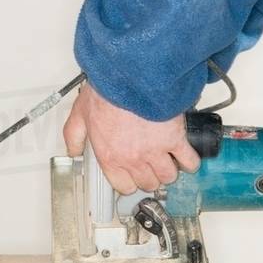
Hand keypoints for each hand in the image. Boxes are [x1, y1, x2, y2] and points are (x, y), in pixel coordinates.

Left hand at [63, 82, 200, 194]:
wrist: (131, 77)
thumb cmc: (107, 92)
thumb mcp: (80, 114)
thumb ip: (74, 136)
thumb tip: (73, 151)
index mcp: (110, 157)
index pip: (123, 186)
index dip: (129, 181)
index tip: (132, 175)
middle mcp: (134, 159)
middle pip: (148, 183)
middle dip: (149, 177)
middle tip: (150, 166)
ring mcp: (156, 151)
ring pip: (168, 176)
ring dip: (168, 171)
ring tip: (167, 161)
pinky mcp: (175, 139)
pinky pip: (188, 161)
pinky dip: (189, 162)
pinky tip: (185, 158)